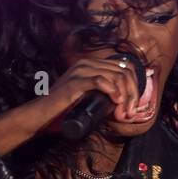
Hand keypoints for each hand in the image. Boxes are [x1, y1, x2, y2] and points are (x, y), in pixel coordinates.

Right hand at [0, 52, 147, 156]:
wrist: (43, 115)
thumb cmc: (66, 108)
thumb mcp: (90, 96)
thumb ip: (105, 92)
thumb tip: (128, 100)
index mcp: (92, 64)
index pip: (125, 67)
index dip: (135, 85)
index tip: (134, 103)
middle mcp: (87, 63)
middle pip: (124, 72)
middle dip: (133, 93)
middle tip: (131, 111)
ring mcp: (81, 71)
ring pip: (117, 76)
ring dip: (126, 95)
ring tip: (125, 111)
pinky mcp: (75, 81)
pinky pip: (101, 81)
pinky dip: (113, 91)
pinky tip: (116, 102)